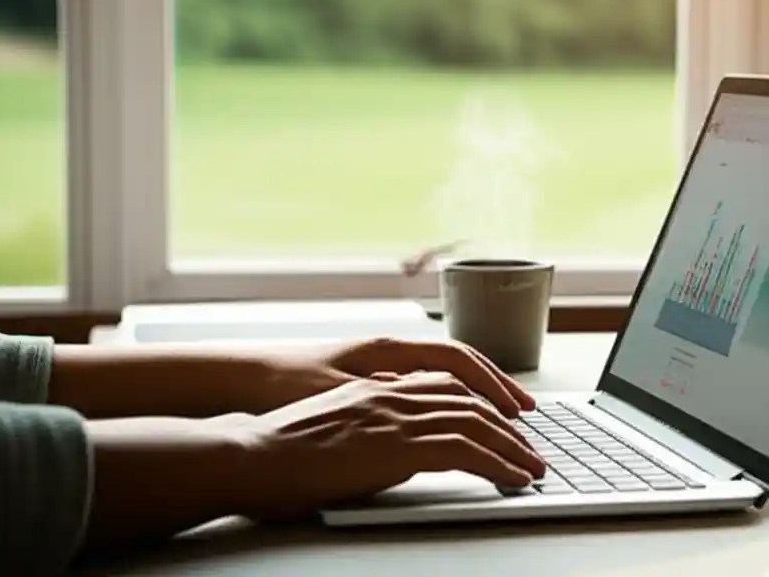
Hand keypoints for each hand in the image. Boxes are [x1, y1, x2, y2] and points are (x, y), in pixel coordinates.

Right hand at [243, 377, 546, 519]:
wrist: (251, 457)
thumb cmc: (278, 452)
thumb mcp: (332, 428)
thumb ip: (368, 427)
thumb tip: (394, 446)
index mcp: (376, 385)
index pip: (445, 381)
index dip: (481, 398)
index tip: (504, 418)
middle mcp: (391, 392)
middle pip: (469, 399)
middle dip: (506, 424)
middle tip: (530, 447)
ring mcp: (396, 416)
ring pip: (476, 422)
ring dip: (512, 447)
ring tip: (534, 468)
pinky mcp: (397, 446)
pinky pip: (465, 451)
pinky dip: (498, 464)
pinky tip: (515, 479)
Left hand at [263, 337, 535, 417]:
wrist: (243, 380)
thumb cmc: (283, 386)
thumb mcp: (339, 395)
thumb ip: (386, 397)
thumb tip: (431, 404)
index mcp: (386, 350)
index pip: (456, 360)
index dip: (492, 383)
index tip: (516, 409)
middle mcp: (389, 351)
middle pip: (459, 365)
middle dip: (497, 389)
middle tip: (526, 414)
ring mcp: (382, 363)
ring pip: (445, 375)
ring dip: (478, 394)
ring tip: (504, 417)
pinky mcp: (372, 379)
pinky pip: (426, 385)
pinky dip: (451, 398)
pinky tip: (461, 418)